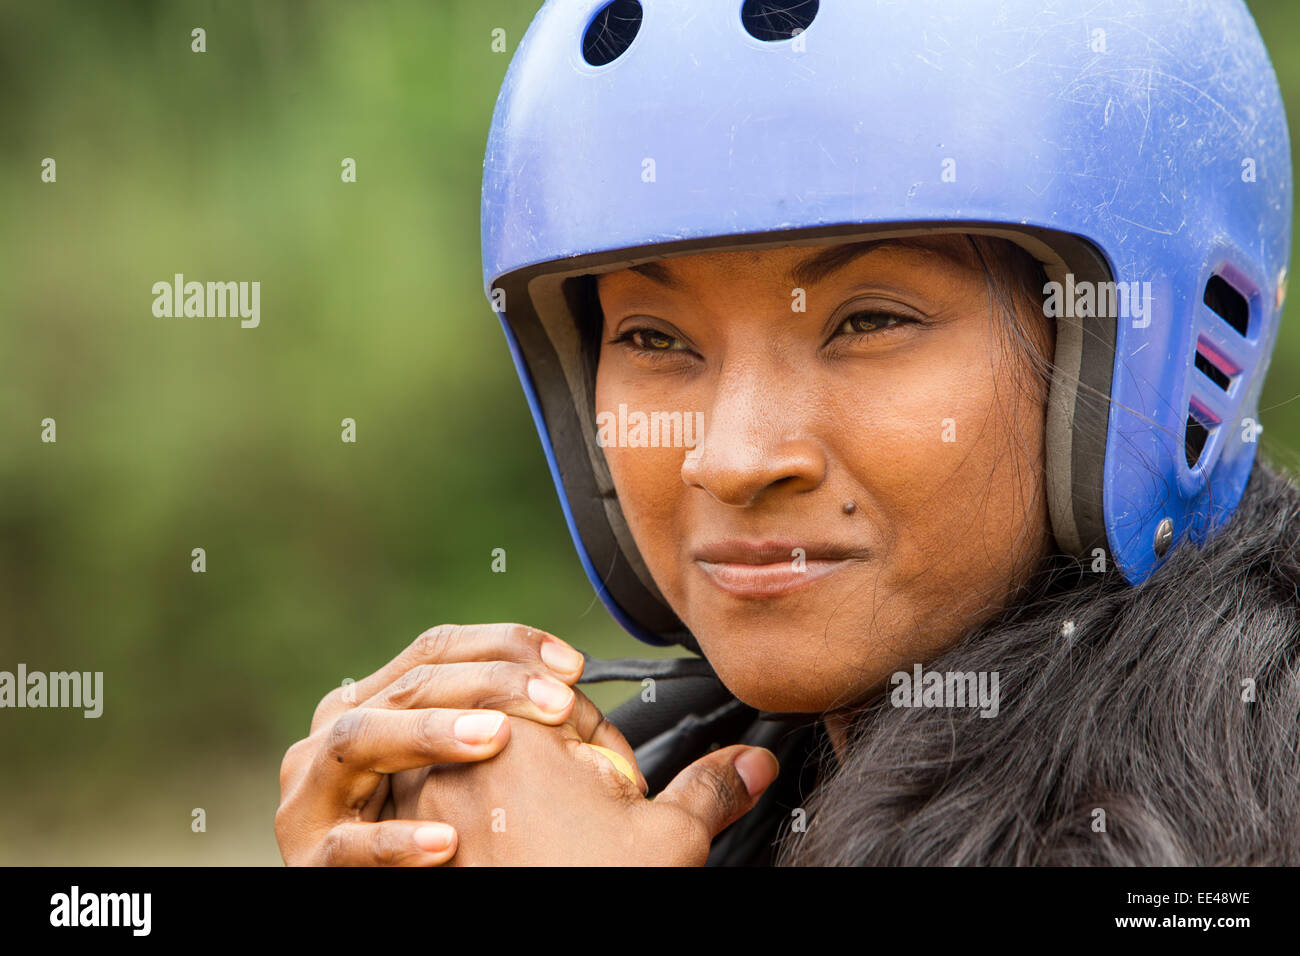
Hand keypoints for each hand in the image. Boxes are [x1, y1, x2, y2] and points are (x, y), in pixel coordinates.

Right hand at [275, 623, 644, 864]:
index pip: (436, 650)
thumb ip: (482, 721)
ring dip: (431, 734)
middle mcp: (333, 735)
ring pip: (360, 739)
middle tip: (558, 702)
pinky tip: (447, 842)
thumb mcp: (443, 764)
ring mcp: (313, 794)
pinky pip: (348, 846)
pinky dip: (397, 841)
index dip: (506, 645)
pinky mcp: (309, 857)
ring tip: (498, 737)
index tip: (572, 666)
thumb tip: (567, 686)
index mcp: (369, 701)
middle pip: (410, 686)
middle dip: (491, 685)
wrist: (361, 882)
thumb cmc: (421, 823)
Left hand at [391, 714, 779, 865]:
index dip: (604, 747)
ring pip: (469, 761)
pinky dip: (467, 822)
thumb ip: (709, 786)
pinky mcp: (407, 849)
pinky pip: (433, 810)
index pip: (568, 705)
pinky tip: (504, 854)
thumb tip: (753, 762)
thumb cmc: (594, 896)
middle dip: (551, 761)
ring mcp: (419, 804)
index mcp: (518, 731)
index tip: (614, 791)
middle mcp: (456, 757)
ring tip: (540, 834)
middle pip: (515, 724)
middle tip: (579, 813)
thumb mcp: (669, 838)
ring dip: (504, 785)